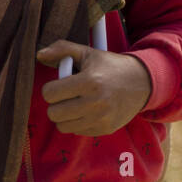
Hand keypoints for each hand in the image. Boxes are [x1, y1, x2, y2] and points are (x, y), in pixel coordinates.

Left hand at [36, 41, 151, 136]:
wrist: (142, 82)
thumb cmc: (110, 66)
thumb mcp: (88, 52)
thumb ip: (62, 49)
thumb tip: (39, 55)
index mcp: (89, 81)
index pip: (50, 93)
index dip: (51, 88)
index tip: (60, 84)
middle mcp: (95, 103)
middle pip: (54, 113)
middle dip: (56, 103)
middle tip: (66, 95)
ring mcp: (101, 118)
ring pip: (63, 126)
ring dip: (65, 115)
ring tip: (76, 103)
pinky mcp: (105, 129)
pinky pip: (77, 132)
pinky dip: (78, 122)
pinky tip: (87, 110)